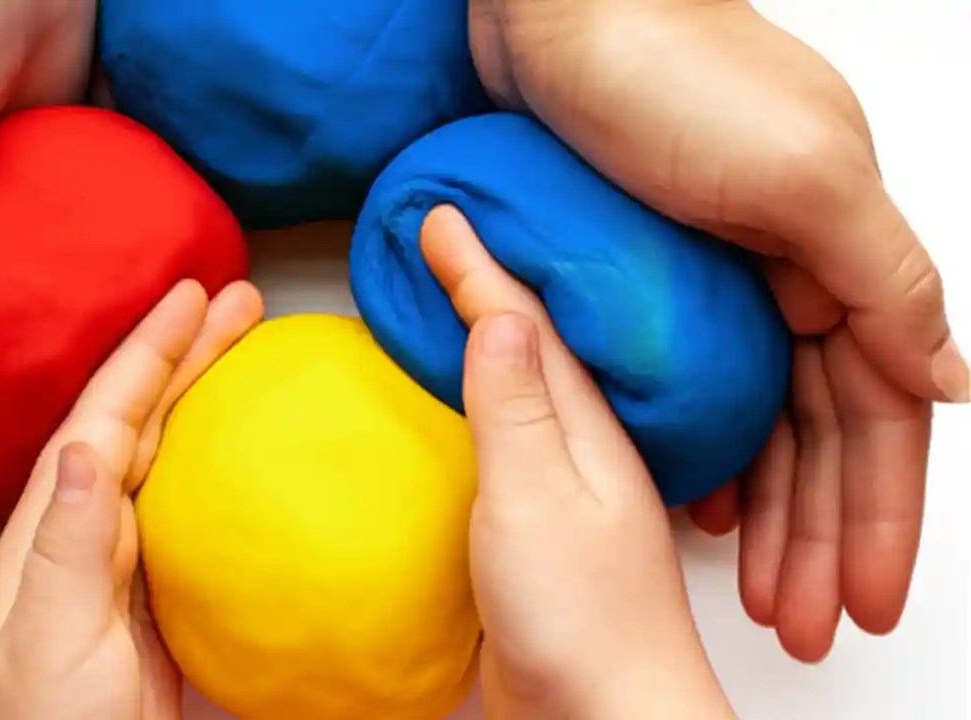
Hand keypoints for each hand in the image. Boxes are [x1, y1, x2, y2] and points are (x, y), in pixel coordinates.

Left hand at [0, 280, 264, 719]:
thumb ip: (68, 546)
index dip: (145, 350)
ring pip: (166, 452)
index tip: (190, 295)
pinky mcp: (157, 593)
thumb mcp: (50, 637)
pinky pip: (190, 503)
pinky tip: (242, 447)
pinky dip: (216, 460)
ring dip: (203, 394)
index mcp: (51, 526)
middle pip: (140, 417)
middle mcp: (84, 529)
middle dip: (186, 353)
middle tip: (240, 301)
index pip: (101, 414)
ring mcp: (123, 559)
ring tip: (246, 348)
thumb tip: (82, 445)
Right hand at [419, 208, 733, 718]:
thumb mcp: (538, 498)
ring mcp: (565, 483)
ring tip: (448, 291)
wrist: (605, 717)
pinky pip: (507, 433)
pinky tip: (462, 397)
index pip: (526, 321)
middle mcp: (583, 443)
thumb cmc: (581, 618)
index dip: (478, 263)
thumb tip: (499, 310)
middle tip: (446, 229)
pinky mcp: (540, 522)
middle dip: (487, 279)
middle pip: (532, 339)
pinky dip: (479, 395)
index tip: (438, 210)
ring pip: (521, 383)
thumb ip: (517, 407)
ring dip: (484, 331)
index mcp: (589, 424)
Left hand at [470, 0, 959, 659]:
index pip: (881, 411)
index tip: (865, 592)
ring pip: (761, 418)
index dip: (878, 509)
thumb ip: (880, 275)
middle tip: (805, 615)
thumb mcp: (797, 172)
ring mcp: (719, 274)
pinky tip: (695, 496)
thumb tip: (947, 379)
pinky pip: (695, 384)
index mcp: (843, 251)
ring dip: (766, 503)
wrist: (553, 13)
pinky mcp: (650, 271)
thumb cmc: (667, 71)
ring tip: (756, 582)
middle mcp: (792, 269)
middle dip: (822, 529)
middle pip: (824, 429)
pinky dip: (703, 445)